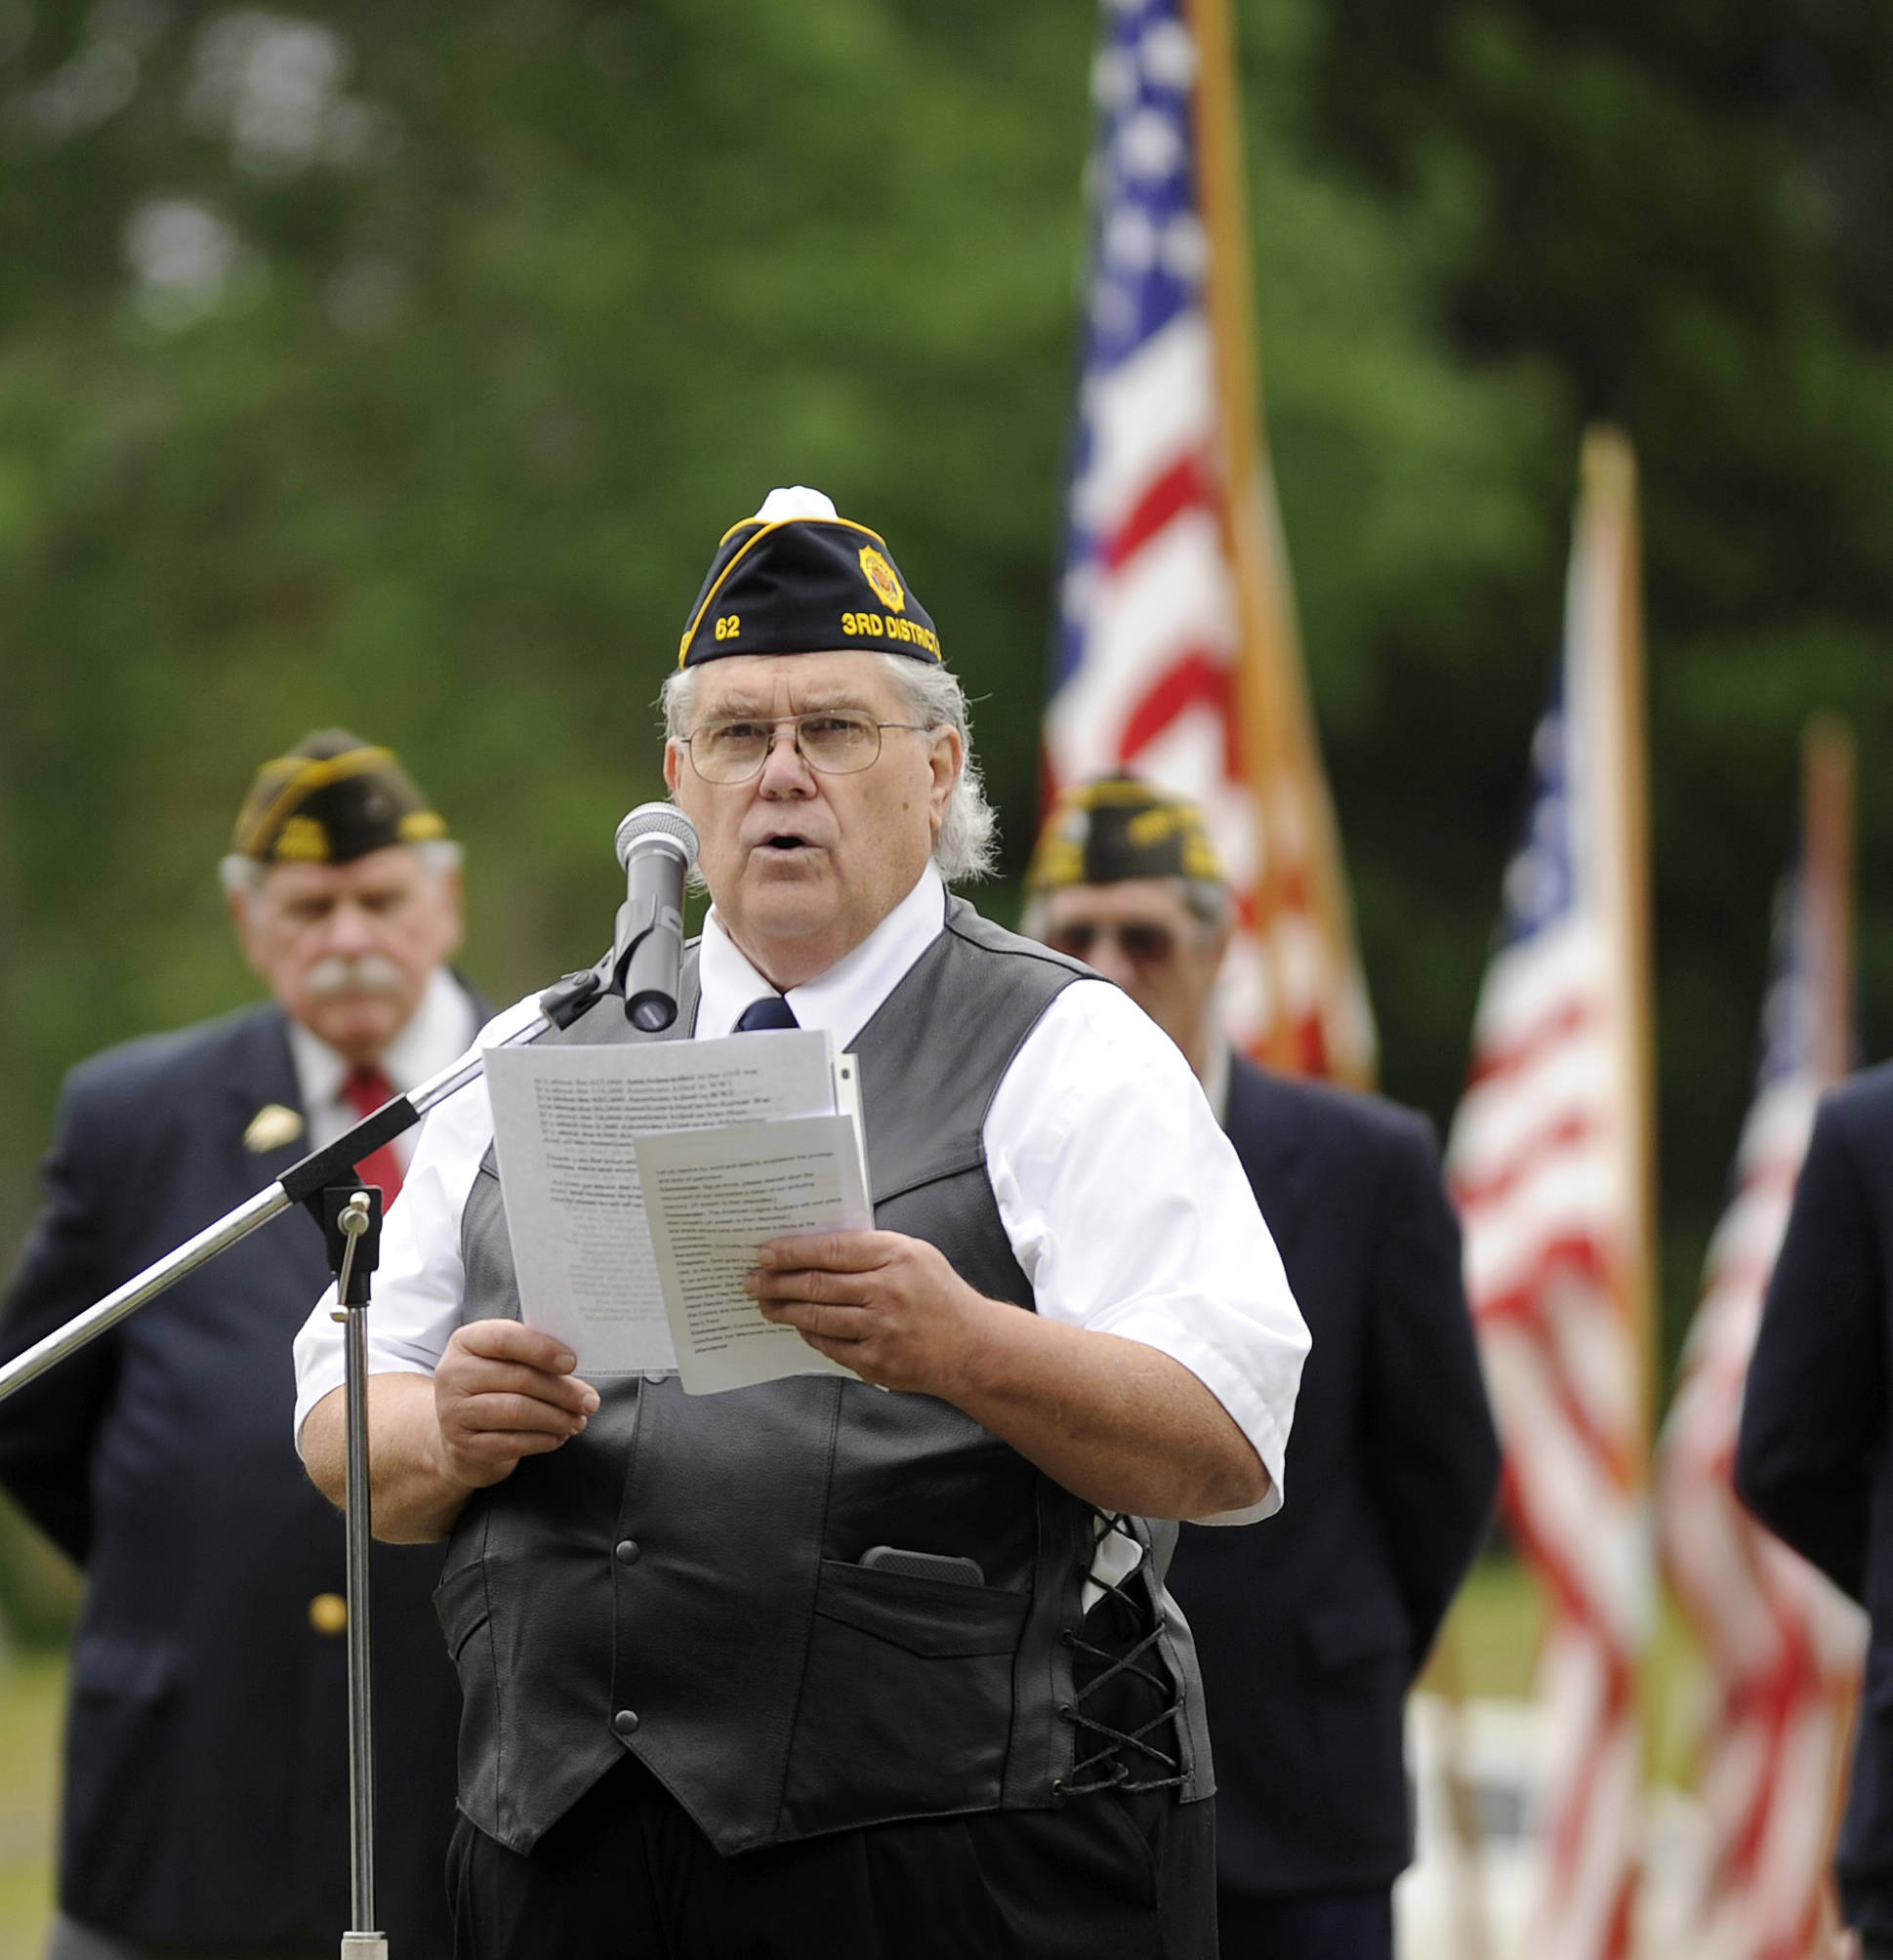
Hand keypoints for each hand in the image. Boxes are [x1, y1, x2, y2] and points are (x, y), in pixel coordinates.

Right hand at [432, 1319, 598, 1489]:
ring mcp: (454, 1412)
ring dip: (556, 1418)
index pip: (505, 1339)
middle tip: (589, 1401)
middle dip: (562, 1391)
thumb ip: (532, 1355)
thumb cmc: (494, 1388)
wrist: (461, 1434)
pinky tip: (559, 1436)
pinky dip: (543, 1440)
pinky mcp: (464, 1446)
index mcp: (466, 1342)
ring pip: (517, 1411)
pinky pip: (512, 1442)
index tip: (572, 1362)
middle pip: (519, 1378)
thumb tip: (573, 1363)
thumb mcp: (505, 1362)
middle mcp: (453, 1374)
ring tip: (577, 1420)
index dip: (542, 1349)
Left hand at [745, 1229, 1002, 1394]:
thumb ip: (870, 1250)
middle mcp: (887, 1292)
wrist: (972, 1348)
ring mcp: (880, 1330)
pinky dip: (809, 1333)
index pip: (831, 1250)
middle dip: (776, 1282)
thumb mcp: (915, 1255)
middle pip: (816, 1285)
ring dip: (783, 1309)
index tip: (765, 1252)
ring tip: (764, 1302)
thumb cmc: (939, 1295)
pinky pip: (829, 1346)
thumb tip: (815, 1247)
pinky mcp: (875, 1362)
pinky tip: (797, 1325)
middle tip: (751, 1280)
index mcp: (896, 1256)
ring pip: (816, 1317)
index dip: (792, 1251)